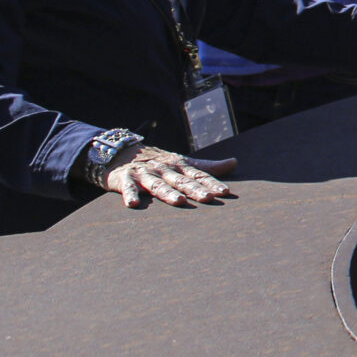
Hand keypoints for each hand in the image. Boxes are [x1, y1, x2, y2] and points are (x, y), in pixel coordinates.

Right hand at [104, 146, 237, 209]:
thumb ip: (207, 166)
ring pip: (158, 185)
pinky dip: (130, 195)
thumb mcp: (182, 162)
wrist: (122, 153)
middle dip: (195, 189)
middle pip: (181, 181)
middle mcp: (164, 169)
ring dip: (168, 193)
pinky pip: (128, 188)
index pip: (198, 175)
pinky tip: (133, 204)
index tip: (225, 192)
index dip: (212, 183)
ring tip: (179, 202)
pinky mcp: (125, 180)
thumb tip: (234, 162)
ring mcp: (145, 174)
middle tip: (208, 198)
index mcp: (179, 166)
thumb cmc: (158, 163)